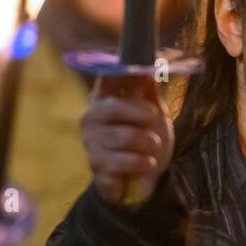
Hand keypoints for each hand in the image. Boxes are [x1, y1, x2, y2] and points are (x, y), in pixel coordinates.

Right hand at [82, 75, 172, 207]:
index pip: (106, 79)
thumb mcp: (154, 114)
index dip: (121, 74)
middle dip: (144, 116)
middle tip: (155, 122)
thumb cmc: (146, 139)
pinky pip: (125, 162)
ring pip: (126, 136)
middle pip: (115, 106)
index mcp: (103, 100)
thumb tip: (146, 69)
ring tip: (152, 149)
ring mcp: (91, 145)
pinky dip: (143, 164)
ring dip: (150, 144)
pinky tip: (145, 165)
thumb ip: (149, 92)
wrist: (145, 177)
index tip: (139, 73)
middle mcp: (91, 120)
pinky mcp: (97, 169)